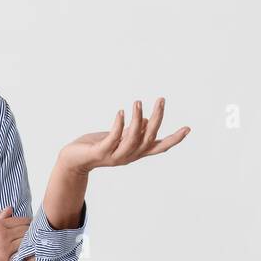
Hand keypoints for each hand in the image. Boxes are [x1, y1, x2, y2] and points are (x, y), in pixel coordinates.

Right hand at [0, 206, 31, 260]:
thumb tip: (9, 209)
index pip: (21, 221)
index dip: (29, 224)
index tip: (32, 228)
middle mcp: (2, 236)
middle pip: (26, 231)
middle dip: (32, 234)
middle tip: (36, 238)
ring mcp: (4, 250)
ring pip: (26, 243)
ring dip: (31, 244)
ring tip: (33, 246)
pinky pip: (22, 256)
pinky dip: (26, 255)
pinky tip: (28, 256)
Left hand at [57, 97, 189, 174]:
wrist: (73, 160)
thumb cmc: (97, 146)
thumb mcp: (119, 138)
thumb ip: (134, 132)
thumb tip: (148, 121)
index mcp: (135, 153)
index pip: (159, 147)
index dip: (174, 139)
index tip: (187, 128)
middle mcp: (128, 156)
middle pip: (148, 138)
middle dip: (157, 119)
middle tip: (161, 100)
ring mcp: (115, 156)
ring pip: (132, 139)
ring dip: (137, 119)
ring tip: (138, 102)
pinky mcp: (100, 152)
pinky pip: (112, 139)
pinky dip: (119, 126)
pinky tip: (121, 112)